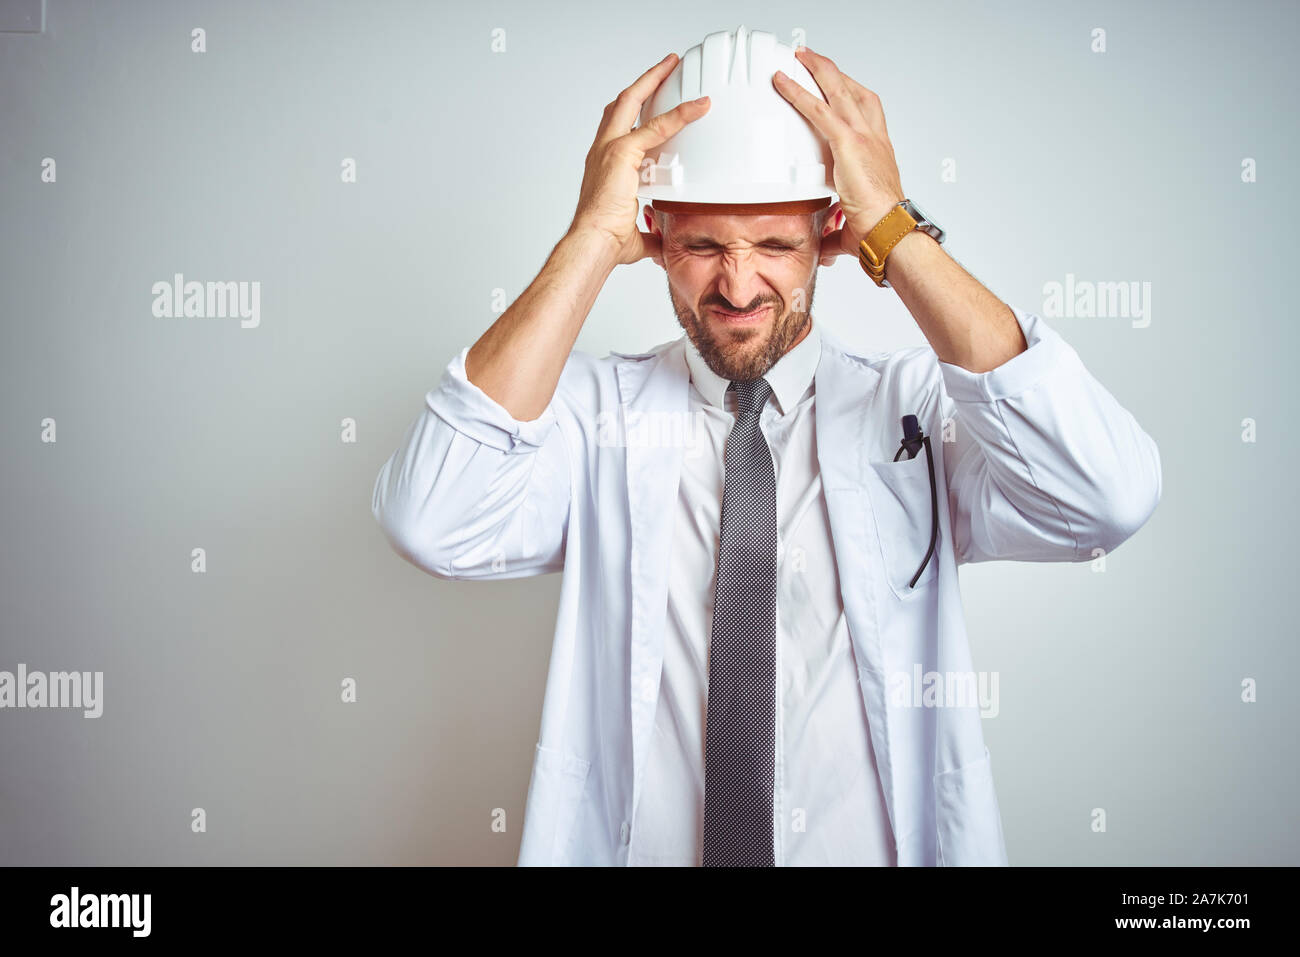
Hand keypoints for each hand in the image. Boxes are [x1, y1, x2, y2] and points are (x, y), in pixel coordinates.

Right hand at [569, 53, 711, 265]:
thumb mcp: (635, 236)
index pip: (619, 129)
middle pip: (620, 103)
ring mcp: (609, 148)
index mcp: (604, 166)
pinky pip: (656, 126)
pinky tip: (698, 107)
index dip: (634, 112)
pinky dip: (679, 114)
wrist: (593, 242)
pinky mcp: (622, 152)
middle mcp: (602, 151)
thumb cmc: (605, 241)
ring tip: (672, 66)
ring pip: (631, 101)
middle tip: (663, 67)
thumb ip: (650, 233)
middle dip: (642, 82)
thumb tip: (663, 242)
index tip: (649, 100)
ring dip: (654, 80)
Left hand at [772, 46, 905, 264]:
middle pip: (854, 91)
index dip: (850, 94)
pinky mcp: (849, 143)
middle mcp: (875, 138)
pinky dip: (800, 93)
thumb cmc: (880, 230)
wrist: (891, 231)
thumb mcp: (851, 227)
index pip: (866, 111)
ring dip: (818, 69)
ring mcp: (864, 137)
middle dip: (832, 72)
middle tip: (812, 59)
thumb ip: (834, 233)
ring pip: (838, 90)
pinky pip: (819, 110)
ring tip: (800, 57)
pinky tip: (784, 82)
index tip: (836, 87)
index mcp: (879, 152)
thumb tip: (824, 249)